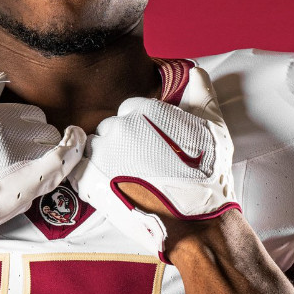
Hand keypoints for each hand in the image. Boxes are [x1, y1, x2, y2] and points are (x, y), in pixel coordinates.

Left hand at [69, 67, 238, 261]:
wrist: (196, 221)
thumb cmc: (207, 175)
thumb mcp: (213, 126)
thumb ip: (201, 93)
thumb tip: (196, 72)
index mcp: (143, 109)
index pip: (130, 111)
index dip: (142, 130)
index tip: (153, 149)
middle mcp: (118, 126)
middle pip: (111, 128)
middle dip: (123, 144)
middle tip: (143, 167)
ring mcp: (101, 153)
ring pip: (95, 147)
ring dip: (106, 160)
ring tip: (129, 180)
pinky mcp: (89, 180)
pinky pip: (79, 170)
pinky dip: (91, 177)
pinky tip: (111, 187)